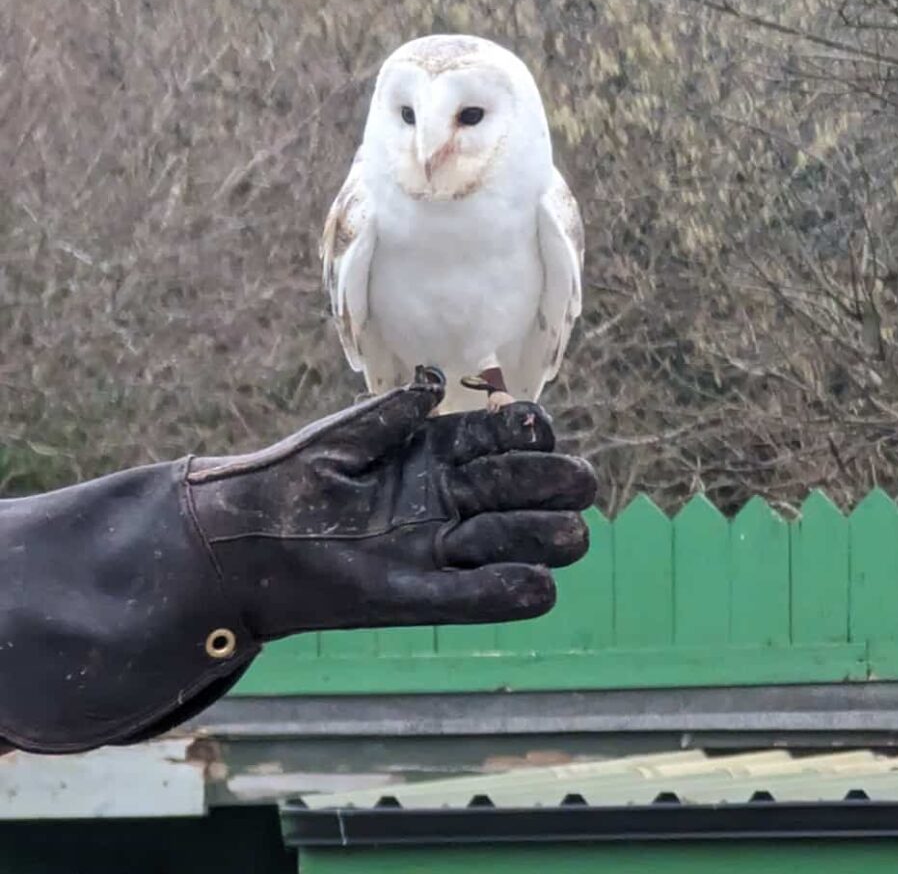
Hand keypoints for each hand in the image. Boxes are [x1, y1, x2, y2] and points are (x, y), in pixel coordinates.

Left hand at [186, 370, 596, 641]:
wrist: (245, 540)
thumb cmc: (291, 479)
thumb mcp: (344, 436)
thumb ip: (393, 411)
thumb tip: (438, 381)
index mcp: (438, 453)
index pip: (504, 437)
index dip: (528, 431)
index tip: (534, 428)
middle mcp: (449, 498)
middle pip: (522, 487)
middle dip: (553, 483)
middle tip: (573, 483)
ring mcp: (437, 547)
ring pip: (511, 540)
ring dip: (543, 537)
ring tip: (568, 535)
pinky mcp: (416, 595)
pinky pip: (473, 597)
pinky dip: (508, 592)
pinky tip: (539, 586)